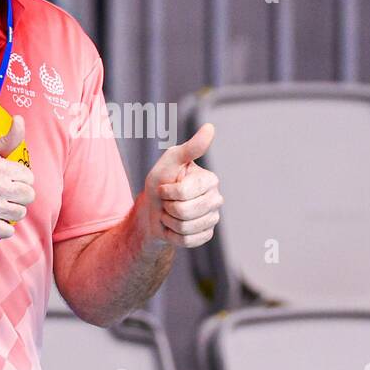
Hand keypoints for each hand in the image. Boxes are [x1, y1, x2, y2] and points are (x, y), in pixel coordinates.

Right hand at [0, 115, 33, 239]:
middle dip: (18, 196)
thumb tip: (20, 119)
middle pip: (28, 196)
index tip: (7, 181)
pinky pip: (9, 230)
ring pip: (20, 213)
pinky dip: (3, 227)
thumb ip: (7, 139)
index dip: (19, 180)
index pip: (29, 178)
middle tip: (4, 195)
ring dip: (11, 212)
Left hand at [140, 122, 221, 249]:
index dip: (166, 192)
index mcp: (210, 180)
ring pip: (186, 228)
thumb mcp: (169, 162)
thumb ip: (190, 148)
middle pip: (184, 212)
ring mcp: (213, 218)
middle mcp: (216, 199)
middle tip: (167, 202)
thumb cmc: (161, 182)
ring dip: (169, 223)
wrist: (153, 210)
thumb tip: (210, 128)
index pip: (184, 193)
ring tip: (170, 214)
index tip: (164, 187)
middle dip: (167, 208)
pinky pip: (188, 241)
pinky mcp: (207, 235)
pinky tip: (174, 227)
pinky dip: (174, 236)